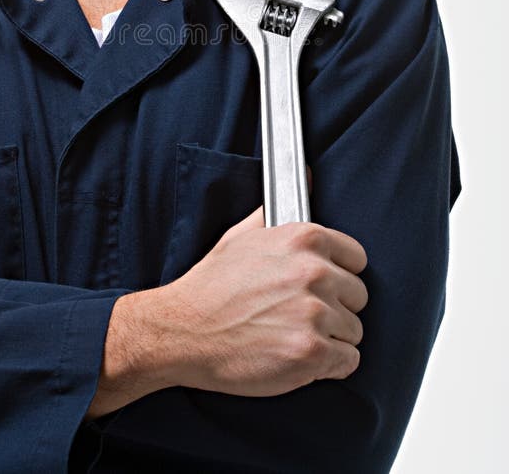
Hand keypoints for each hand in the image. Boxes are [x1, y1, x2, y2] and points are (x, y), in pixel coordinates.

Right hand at [154, 204, 367, 397]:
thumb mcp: (242, 234)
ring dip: (330, 338)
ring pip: (353, 331)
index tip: (319, 287)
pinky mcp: (311, 353)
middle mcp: (315, 272)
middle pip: (358, 296)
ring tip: (291, 335)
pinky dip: (328, 365)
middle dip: (335, 308)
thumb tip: (306, 175)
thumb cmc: (212, 286)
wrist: (183, 330)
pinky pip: (348, 360)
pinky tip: (297, 356)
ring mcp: (314, 314)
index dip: (338, 275)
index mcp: (304, 239)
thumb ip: (280, 211)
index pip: (356, 258)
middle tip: (299, 315)